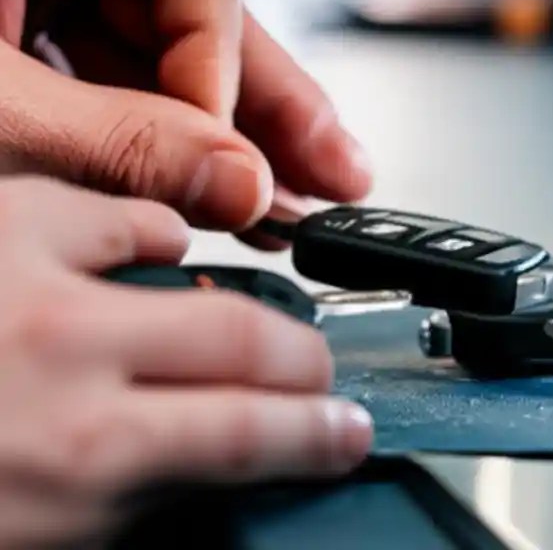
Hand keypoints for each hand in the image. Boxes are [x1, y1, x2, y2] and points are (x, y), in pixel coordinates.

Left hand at [0, 0, 371, 240]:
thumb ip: (117, 141)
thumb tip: (242, 184)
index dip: (223, 58)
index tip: (225, 148)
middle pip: (193, 9)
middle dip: (261, 107)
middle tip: (332, 177)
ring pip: (156, 57)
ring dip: (218, 139)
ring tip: (285, 204)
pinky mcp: (10, 30)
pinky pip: (104, 82)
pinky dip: (152, 143)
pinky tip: (211, 190)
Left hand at [0, 177, 373, 547]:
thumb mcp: (34, 532)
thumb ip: (127, 498)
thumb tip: (202, 473)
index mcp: (75, 454)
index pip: (252, 435)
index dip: (319, 436)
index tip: (344, 434)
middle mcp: (63, 351)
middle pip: (249, 339)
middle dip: (304, 364)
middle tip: (315, 378)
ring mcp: (27, 275)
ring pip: (193, 258)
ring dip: (222, 297)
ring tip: (227, 321)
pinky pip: (115, 210)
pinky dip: (149, 233)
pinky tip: (148, 257)